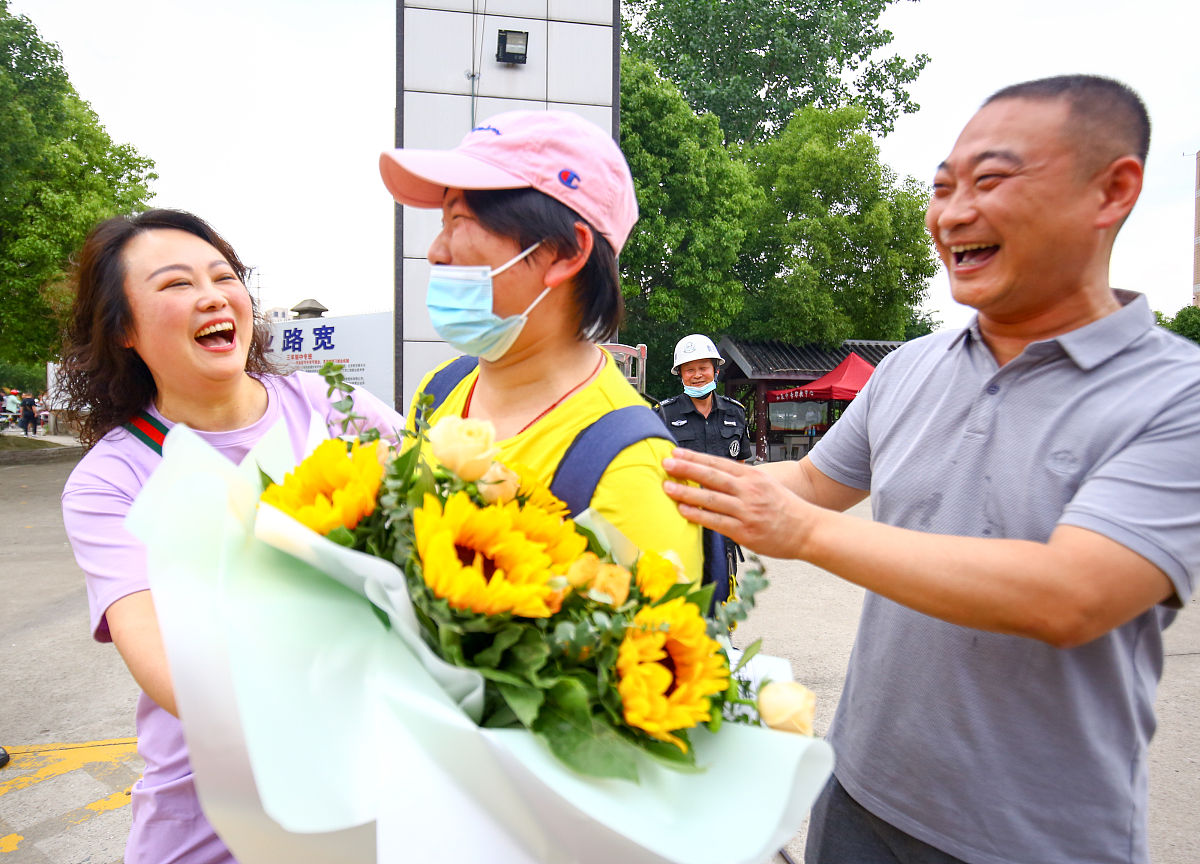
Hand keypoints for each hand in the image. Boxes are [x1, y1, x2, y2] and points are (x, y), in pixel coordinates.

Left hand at [662, 448, 813, 559]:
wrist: (808, 529)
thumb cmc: (785, 507)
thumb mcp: (766, 484)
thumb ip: (742, 480)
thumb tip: (714, 477)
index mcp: (752, 476)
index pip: (718, 463)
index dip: (695, 457)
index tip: (676, 452)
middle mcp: (748, 491)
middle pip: (711, 476)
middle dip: (686, 469)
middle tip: (666, 463)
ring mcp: (746, 511)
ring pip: (710, 499)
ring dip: (686, 492)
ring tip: (667, 487)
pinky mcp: (744, 531)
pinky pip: (716, 522)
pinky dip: (698, 515)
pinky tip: (683, 511)